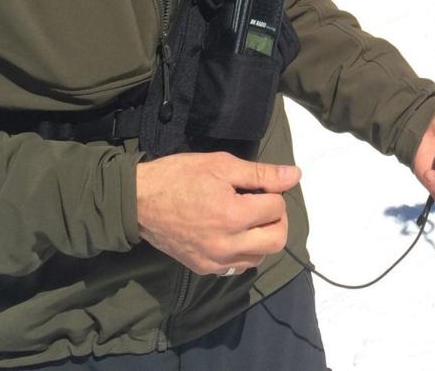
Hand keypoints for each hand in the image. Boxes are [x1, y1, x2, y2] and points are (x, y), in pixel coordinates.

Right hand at [135, 152, 299, 275]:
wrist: (139, 201)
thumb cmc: (179, 176)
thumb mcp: (221, 165)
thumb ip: (261, 174)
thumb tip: (295, 175)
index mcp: (233, 215)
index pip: (276, 208)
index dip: (272, 193)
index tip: (258, 187)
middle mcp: (227, 245)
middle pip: (276, 240)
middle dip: (276, 219)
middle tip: (263, 204)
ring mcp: (215, 261)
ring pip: (259, 257)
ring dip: (262, 238)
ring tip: (247, 218)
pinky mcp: (204, 268)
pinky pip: (237, 267)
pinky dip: (243, 252)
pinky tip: (233, 235)